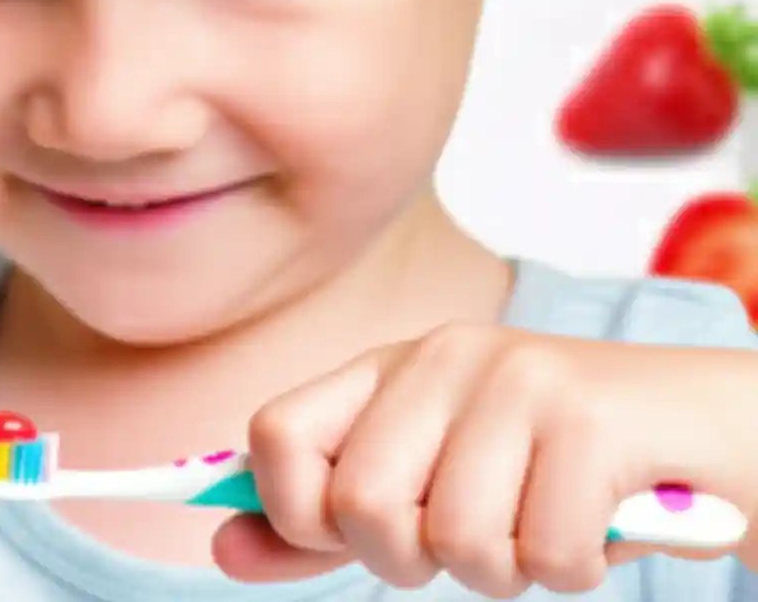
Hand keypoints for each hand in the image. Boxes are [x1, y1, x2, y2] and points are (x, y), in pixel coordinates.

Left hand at [212, 321, 757, 596]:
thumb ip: (322, 524)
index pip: (274, 433)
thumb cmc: (554, 467)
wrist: (705, 434)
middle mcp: (444, 357)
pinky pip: (541, 556)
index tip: (333, 536)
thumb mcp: (427, 492)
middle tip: (469, 536)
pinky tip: (595, 523)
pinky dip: (571, 570)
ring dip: (502, 570)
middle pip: (355, 502)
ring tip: (540, 523)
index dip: (290, 509)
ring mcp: (518, 380)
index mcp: (391, 370)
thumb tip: (223, 549)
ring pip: (451, 540)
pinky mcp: (591, 420)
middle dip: (408, 558)